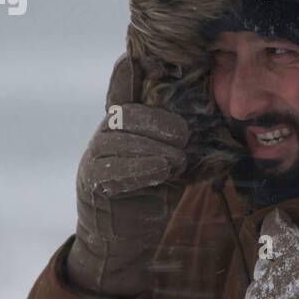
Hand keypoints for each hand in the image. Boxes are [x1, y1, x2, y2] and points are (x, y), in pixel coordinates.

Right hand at [66, 53, 190, 296]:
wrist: (123, 241)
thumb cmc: (150, 196)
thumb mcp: (167, 162)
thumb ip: (175, 140)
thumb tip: (206, 120)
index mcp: (121, 127)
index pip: (122, 94)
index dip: (126, 76)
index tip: (134, 57)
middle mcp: (103, 138)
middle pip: (125, 115)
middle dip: (157, 121)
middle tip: (184, 136)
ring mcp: (94, 160)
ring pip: (119, 141)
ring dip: (153, 147)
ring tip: (177, 160)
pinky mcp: (92, 186)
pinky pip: (113, 171)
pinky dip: (140, 168)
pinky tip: (161, 170)